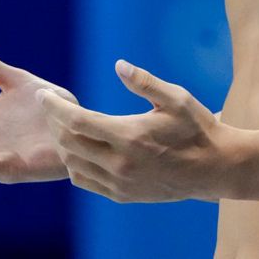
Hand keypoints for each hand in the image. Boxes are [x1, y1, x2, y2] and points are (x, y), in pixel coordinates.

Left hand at [38, 60, 233, 203]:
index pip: (77, 122)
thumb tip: (119, 65)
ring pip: (73, 165)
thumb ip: (145, 82)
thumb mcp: (177, 98)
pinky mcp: (121, 194)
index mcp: (130, 136)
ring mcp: (119, 182)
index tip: (44, 95)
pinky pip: (85, 181)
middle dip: (54, 123)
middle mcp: (120, 163)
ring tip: (64, 126)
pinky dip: (74, 165)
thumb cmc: (198, 128)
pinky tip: (80, 150)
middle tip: (52, 107)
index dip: (55, 107)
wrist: (214, 168)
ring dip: (62, 144)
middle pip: (68, 144)